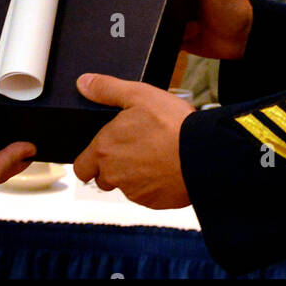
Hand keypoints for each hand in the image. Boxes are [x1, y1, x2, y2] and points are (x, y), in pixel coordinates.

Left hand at [73, 74, 192, 208]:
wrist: (203, 153)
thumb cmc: (170, 123)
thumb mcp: (139, 94)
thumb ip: (107, 89)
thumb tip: (83, 83)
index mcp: (104, 150)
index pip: (81, 168)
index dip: (90, 160)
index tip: (104, 150)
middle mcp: (114, 175)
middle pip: (103, 179)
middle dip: (113, 167)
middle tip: (134, 148)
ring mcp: (135, 192)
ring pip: (126, 186)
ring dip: (134, 175)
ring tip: (155, 154)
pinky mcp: (154, 203)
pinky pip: (147, 195)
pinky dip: (154, 184)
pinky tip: (167, 167)